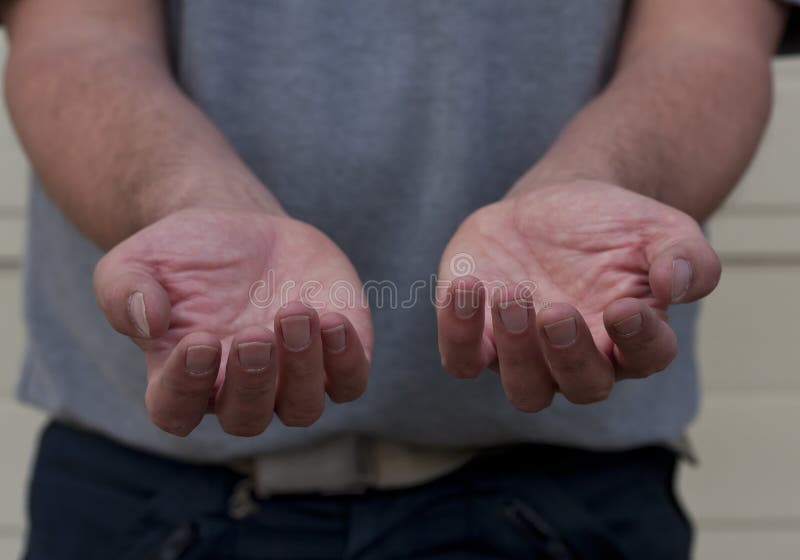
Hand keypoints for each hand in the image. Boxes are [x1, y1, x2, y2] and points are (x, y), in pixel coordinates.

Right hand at [94, 208, 372, 436]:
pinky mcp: (335, 355)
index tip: (198, 342)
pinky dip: (347, 361)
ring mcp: (291, 376)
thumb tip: (148, 320)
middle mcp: (239, 388)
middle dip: (252, 382)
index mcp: (182, 377)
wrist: (240, 230)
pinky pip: (349, 382)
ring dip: (302, 370)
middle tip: (253, 335)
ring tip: (294, 313)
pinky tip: (334, 320)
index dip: (184, 388)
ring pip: (302, 407)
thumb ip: (123, 292)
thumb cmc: (183, 255)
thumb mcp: (135, 261)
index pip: (176, 410)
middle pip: (246, 418)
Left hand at [436, 181, 719, 410]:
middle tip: (556, 312)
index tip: (625, 309)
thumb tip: (676, 285)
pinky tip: (465, 286)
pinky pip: (463, 359)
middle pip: (581, 387)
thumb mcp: (661, 229)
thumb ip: (686, 256)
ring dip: (517, 351)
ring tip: (512, 295)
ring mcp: (526, 355)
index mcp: (632, 338)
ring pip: (524, 387)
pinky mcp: (478, 338)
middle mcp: (579, 359)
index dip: (639, 341)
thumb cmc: (612, 227)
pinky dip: (459, 332)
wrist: (553, 206)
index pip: (647, 358)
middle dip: (568, 355)